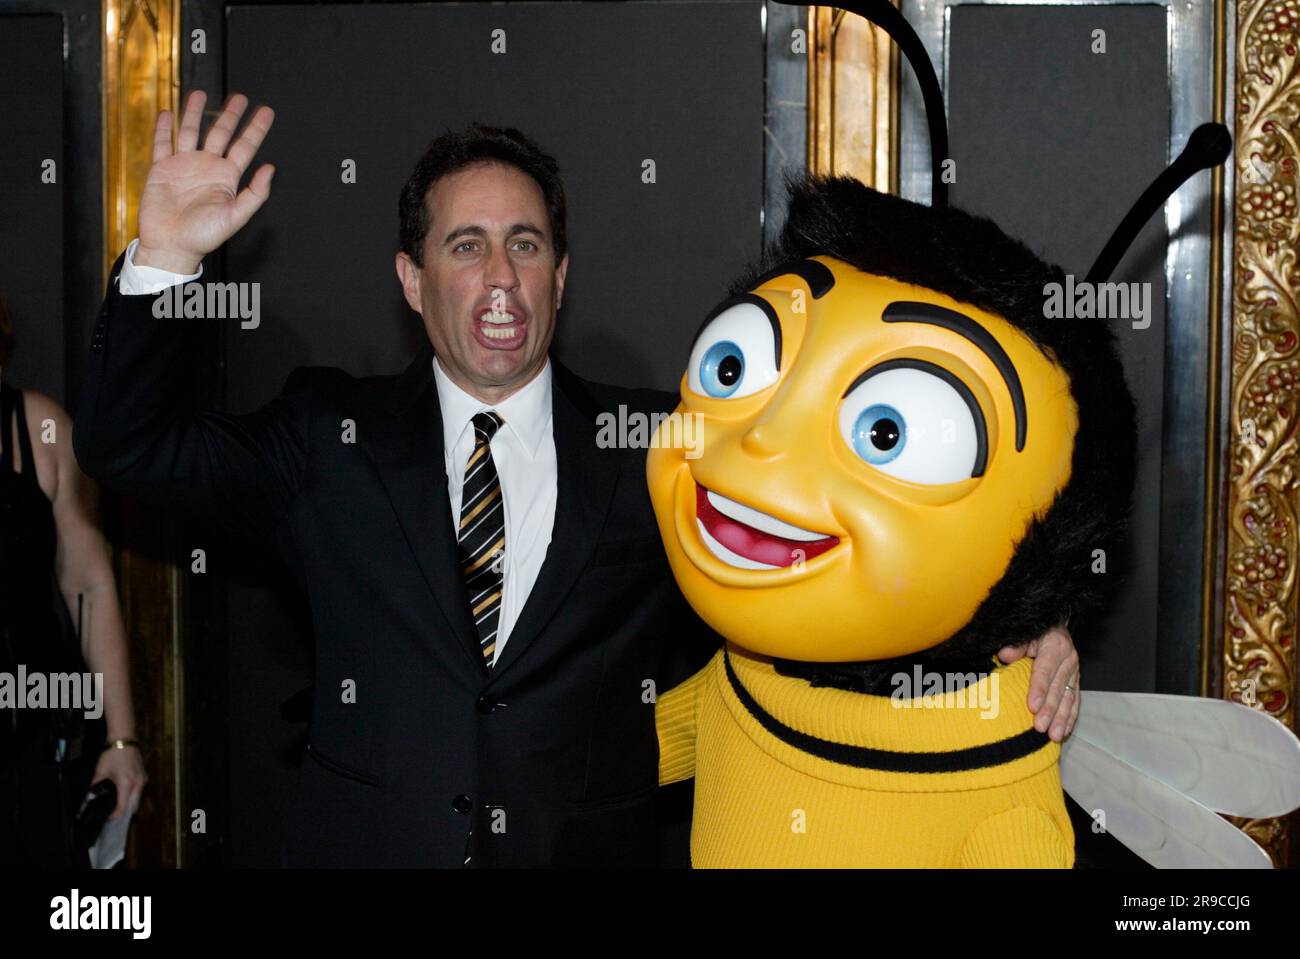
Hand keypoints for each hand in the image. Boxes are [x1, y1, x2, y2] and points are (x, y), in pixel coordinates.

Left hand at [91, 744, 147, 821]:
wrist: (124, 740)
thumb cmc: (114, 753)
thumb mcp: (100, 771)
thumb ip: (94, 785)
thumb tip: (89, 795)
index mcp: (126, 784)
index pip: (123, 807)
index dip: (115, 816)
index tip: (108, 819)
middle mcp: (137, 784)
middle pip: (134, 807)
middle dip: (124, 814)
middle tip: (113, 816)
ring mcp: (142, 779)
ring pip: (138, 799)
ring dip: (130, 805)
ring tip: (118, 807)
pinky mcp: (143, 775)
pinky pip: (139, 791)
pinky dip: (133, 796)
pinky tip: (124, 794)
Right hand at [136, 90, 275, 272]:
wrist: (171, 245)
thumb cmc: (203, 237)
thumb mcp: (235, 217)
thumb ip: (254, 194)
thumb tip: (271, 169)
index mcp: (226, 178)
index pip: (245, 147)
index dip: (255, 129)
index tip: (266, 111)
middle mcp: (207, 168)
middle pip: (220, 134)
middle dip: (230, 115)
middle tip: (240, 96)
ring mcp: (183, 166)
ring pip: (191, 132)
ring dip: (195, 113)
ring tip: (200, 93)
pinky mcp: (161, 169)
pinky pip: (162, 143)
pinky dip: (163, 128)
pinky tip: (167, 113)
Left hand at [997, 625, 1078, 742]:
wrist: (1055, 625)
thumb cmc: (1035, 631)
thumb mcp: (1025, 633)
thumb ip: (1016, 645)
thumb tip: (1004, 655)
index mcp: (1054, 646)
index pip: (1045, 670)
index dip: (1038, 688)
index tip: (1031, 706)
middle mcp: (1068, 660)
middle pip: (1057, 688)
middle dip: (1050, 710)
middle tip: (1040, 727)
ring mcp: (1074, 671)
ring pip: (1068, 697)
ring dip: (1061, 718)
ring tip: (1054, 735)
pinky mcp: (1076, 681)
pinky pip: (1075, 701)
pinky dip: (1070, 717)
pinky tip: (1064, 731)